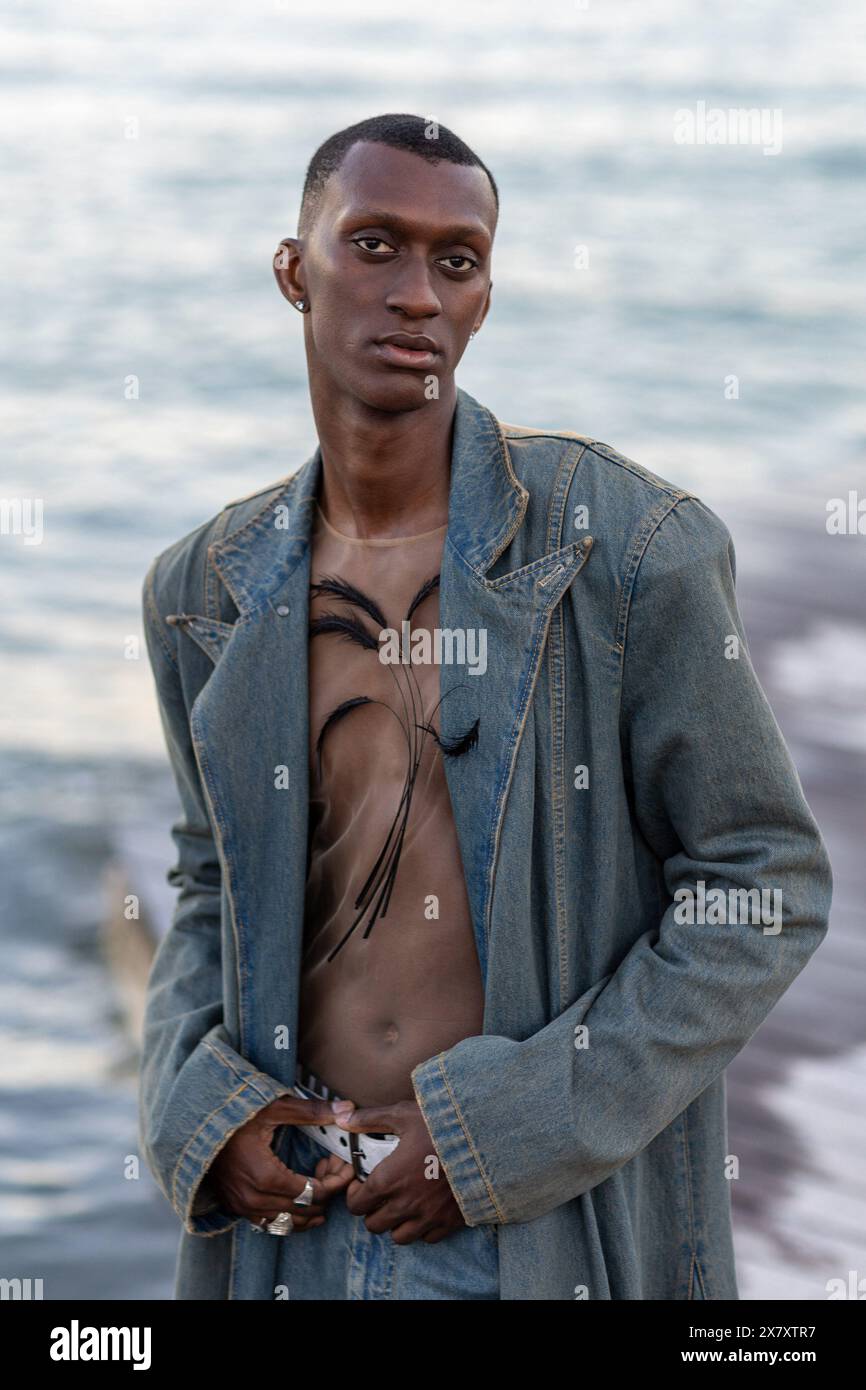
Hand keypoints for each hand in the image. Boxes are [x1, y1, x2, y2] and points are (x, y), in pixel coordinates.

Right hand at [208, 1094, 354, 1230]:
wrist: (195, 1126)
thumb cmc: (235, 1115)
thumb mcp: (274, 1108)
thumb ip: (311, 1112)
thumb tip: (347, 1109)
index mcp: (266, 1176)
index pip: (314, 1193)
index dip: (336, 1182)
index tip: (346, 1168)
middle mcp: (254, 1199)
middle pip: (305, 1210)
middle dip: (327, 1193)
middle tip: (335, 1171)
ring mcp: (243, 1207)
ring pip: (288, 1224)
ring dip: (310, 1209)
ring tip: (322, 1186)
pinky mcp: (236, 1208)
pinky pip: (270, 1224)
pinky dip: (290, 1217)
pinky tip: (301, 1201)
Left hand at [331, 1097, 465, 1243]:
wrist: (484, 1139)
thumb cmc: (440, 1125)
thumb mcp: (403, 1115)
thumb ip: (370, 1119)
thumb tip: (342, 1119)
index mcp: (387, 1180)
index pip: (356, 1205)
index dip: (355, 1196)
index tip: (362, 1184)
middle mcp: (404, 1204)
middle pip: (374, 1225)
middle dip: (372, 1211)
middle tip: (380, 1195)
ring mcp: (427, 1216)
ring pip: (399, 1237)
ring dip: (396, 1224)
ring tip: (402, 1205)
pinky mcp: (449, 1222)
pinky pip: (428, 1238)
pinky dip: (423, 1229)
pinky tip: (425, 1210)